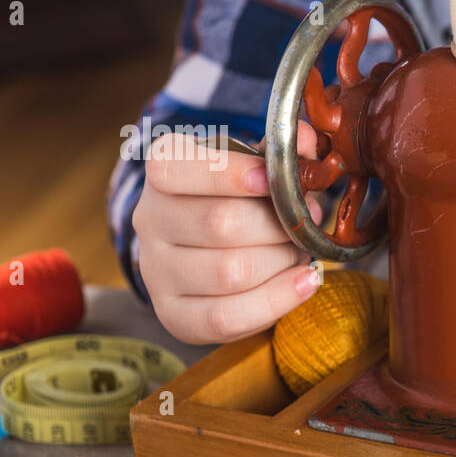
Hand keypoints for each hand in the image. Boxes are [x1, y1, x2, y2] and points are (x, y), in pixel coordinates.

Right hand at [133, 123, 322, 343]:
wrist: (212, 256)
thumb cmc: (241, 202)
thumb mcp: (258, 168)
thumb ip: (283, 153)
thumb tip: (307, 140)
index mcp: (163, 171)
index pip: (178, 169)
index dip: (230, 174)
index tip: (272, 178)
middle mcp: (149, 219)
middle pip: (221, 223)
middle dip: (277, 226)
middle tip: (304, 225)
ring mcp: (156, 271)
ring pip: (229, 272)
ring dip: (281, 262)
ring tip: (300, 253)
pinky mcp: (173, 315)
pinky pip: (226, 316)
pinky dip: (277, 300)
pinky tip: (306, 281)